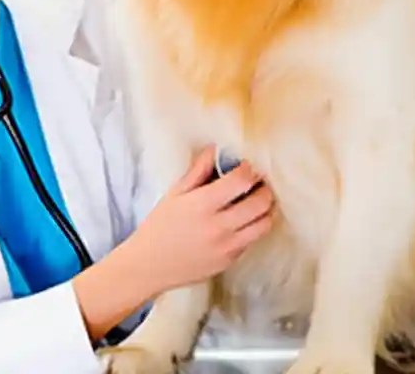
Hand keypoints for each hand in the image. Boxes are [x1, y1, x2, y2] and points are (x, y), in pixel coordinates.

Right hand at [132, 147, 275, 295]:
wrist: (149, 265)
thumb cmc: (159, 226)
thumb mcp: (175, 194)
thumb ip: (198, 170)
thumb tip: (215, 149)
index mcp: (202, 205)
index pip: (241, 180)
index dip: (249, 170)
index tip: (247, 167)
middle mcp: (219, 226)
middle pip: (261, 202)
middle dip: (264, 189)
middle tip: (258, 183)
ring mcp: (227, 247)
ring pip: (264, 224)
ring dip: (265, 210)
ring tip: (256, 202)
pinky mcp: (229, 261)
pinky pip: (252, 240)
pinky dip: (253, 228)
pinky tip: (242, 222)